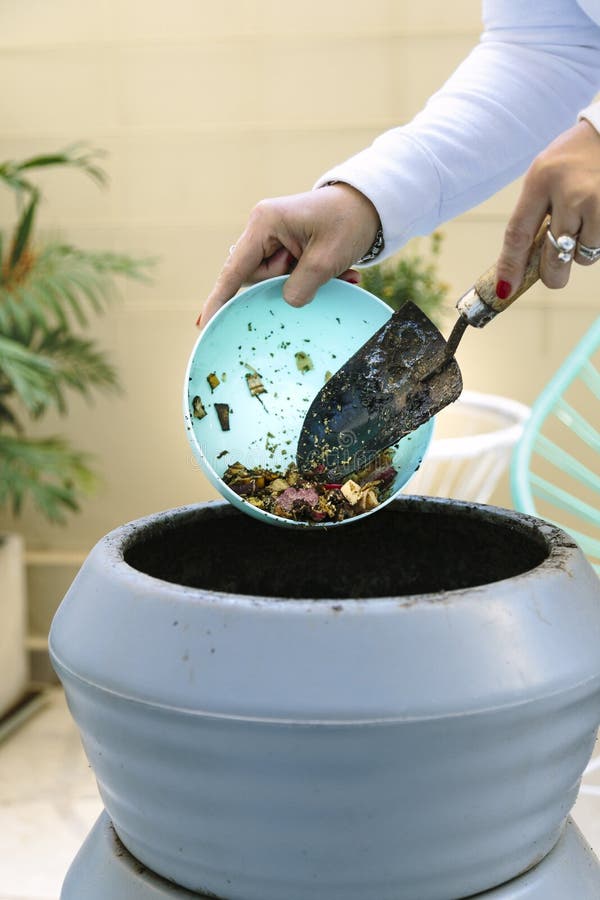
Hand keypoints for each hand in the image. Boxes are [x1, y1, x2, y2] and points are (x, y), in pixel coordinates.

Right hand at [198, 182, 380, 327]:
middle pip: (257, 277)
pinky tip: (340, 273)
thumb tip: (286, 304)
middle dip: (287, 285)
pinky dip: (312, 278)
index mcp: (264, 223)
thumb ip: (300, 288)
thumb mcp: (325, 260)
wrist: (371, 206)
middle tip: (323, 274)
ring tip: (340, 273)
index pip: (234, 270)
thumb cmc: (348, 223)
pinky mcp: (286, 246)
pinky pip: (289, 274)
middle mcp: (262, 229)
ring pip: (275, 279)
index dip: (220, 300)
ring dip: (307, 282)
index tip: (205, 324)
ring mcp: (274, 238)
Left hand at [495, 120, 599, 299]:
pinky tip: (597, 217)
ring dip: (581, 251)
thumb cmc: (573, 158)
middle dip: (552, 274)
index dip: (510, 267)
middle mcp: (569, 193)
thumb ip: (534, 214)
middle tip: (553, 277)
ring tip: (586, 221)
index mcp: (541, 180)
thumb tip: (523, 264)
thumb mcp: (545, 175)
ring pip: (582, 256)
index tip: (504, 290)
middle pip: (553, 257)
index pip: (518, 234)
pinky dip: (597, 242)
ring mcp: (597, 202)